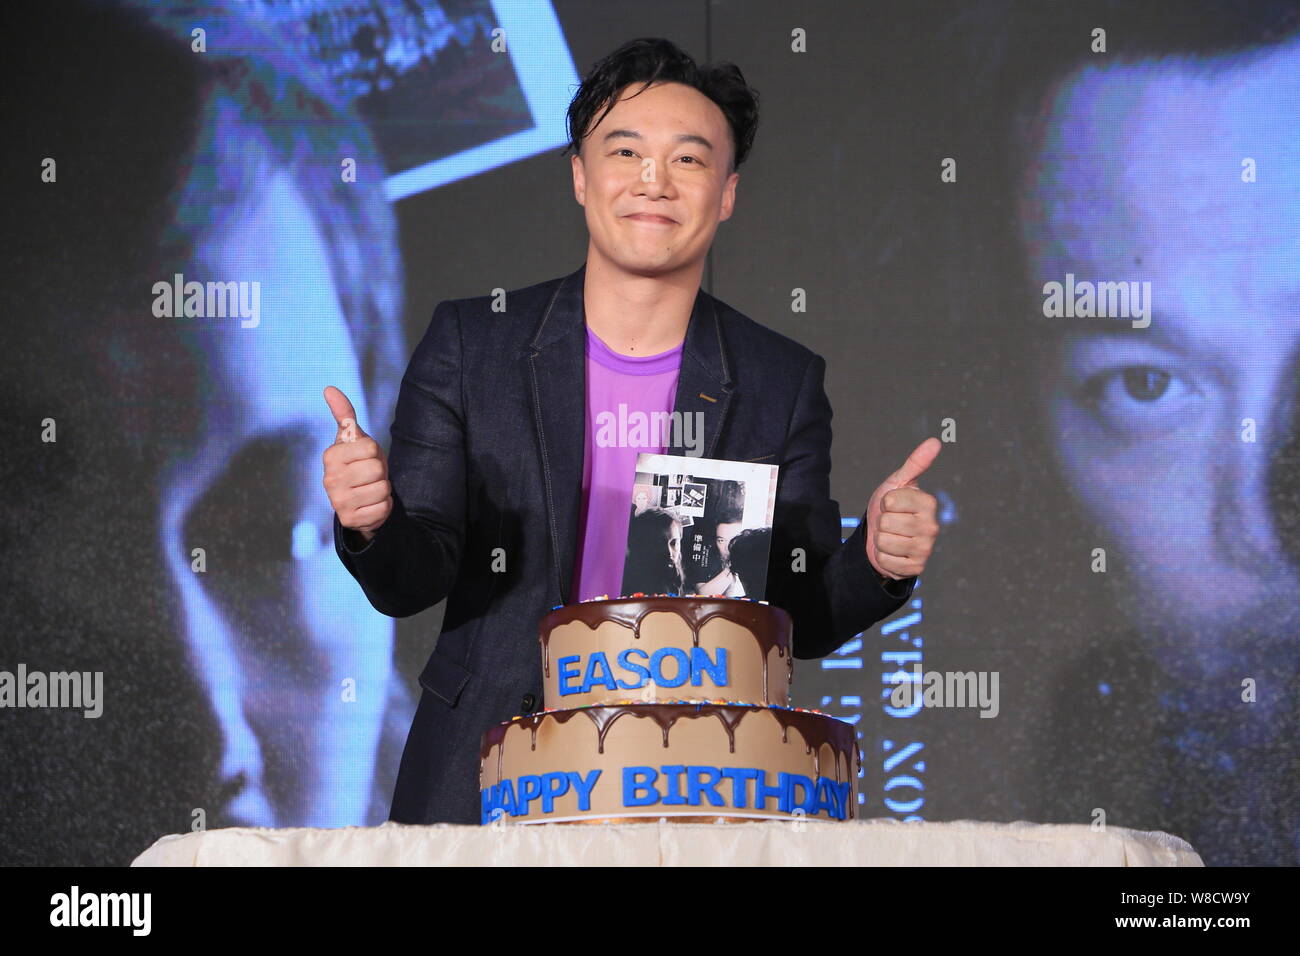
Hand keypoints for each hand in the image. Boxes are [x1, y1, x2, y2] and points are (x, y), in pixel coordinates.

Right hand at [322, 386, 391, 540]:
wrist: (359, 501)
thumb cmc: (357, 464)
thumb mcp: (353, 440)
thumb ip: (344, 415)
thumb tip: (329, 389)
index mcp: (331, 456)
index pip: (371, 447)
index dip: (375, 453)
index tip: (365, 458)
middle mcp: (330, 479)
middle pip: (377, 469)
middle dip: (380, 473)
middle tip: (370, 477)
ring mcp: (338, 502)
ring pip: (382, 489)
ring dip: (383, 490)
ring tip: (370, 490)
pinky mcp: (350, 520)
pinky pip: (382, 509)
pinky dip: (383, 507)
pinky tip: (371, 505)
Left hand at [864, 437, 941, 580]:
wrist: (883, 538)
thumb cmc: (891, 508)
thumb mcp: (897, 483)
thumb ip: (915, 463)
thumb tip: (935, 441)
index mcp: (928, 503)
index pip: (890, 501)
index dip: (884, 503)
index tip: (892, 505)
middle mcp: (932, 527)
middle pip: (885, 522)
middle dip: (881, 523)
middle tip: (890, 523)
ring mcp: (925, 549)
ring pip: (884, 542)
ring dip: (880, 541)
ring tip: (891, 537)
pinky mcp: (916, 568)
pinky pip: (885, 561)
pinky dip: (882, 557)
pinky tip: (892, 553)